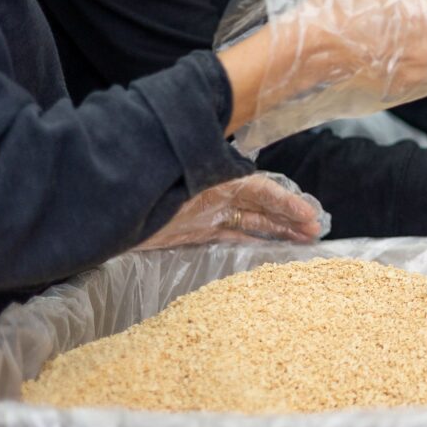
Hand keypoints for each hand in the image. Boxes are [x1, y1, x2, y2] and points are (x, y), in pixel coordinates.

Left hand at [136, 172, 330, 249]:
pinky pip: (234, 235)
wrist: (110, 212)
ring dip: (277, 230)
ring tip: (303, 240)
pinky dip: (254, 240)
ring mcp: (209, 213)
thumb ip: (208, 178)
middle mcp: (218, 194)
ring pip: (252, 222)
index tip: (310, 216)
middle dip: (289, 218)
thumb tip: (244, 180)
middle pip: (262, 205)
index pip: (262, 189)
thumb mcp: (179, 178)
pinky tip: (271, 249)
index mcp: (218, 178)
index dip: (287, 203)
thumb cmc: (145, 190)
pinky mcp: (197, 231)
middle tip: (316, 231)